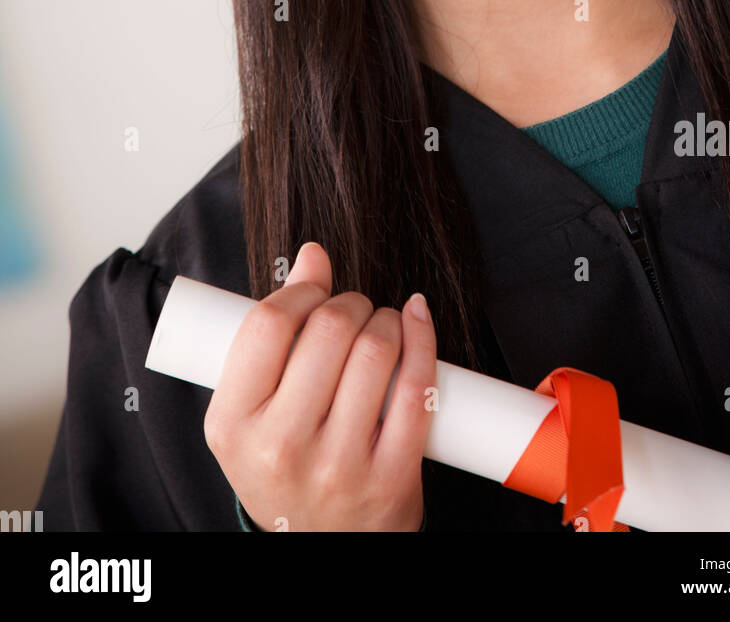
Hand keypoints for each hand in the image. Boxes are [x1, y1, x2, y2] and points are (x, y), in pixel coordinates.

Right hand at [203, 242, 435, 531]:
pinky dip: (423, 338)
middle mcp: (282, 448)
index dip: (300, 291)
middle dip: (350, 302)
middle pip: (329, 330)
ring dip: (387, 318)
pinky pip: (416, 390)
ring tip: (382, 324)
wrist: (321, 547)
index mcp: (234, 424)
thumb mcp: (255, 411)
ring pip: (375, 351)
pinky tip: (417, 318)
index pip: (267, 324)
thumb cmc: (284, 463)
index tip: (315, 292)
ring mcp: (339, 466)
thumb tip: (312, 255)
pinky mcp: (391, 479)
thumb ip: (274, 335)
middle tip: (354, 311)